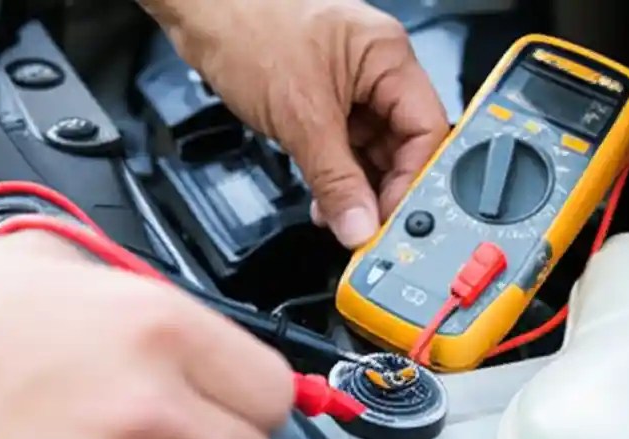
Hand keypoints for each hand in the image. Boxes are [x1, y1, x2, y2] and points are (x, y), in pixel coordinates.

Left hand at [146, 0, 449, 247]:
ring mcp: (350, 84)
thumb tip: (360, 225)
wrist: (201, 10)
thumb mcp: (300, 117)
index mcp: (389, 57)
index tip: (393, 219)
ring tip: (341, 219)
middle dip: (384, 190)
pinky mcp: (322, 98)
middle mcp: (376, 69)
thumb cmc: (248, 27)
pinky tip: (325, 200)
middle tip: (367, 227)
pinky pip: (344, 146)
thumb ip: (335, 179)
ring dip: (357, 189)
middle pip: (403, 145)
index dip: (414, 181)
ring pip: (372, 151)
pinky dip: (336, 176)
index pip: (427, 131)